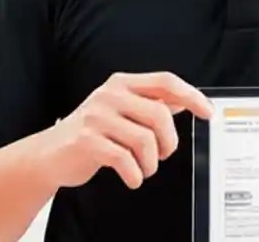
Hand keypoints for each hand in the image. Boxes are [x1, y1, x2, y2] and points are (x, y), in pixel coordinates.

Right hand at [40, 71, 212, 189]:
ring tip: (144, 168)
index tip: (208, 112)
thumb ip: (149, 104)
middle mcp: (109, 95)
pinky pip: (125, 160)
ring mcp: (96, 117)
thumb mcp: (120, 111)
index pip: (165, 81)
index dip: (191, 95)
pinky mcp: (87, 141)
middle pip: (160, 115)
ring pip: (145, 140)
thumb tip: (183, 99)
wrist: (50, 153)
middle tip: (163, 154)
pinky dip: (135, 175)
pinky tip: (132, 177)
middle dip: (169, 142)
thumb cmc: (90, 133)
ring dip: (151, 163)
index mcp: (121, 84)